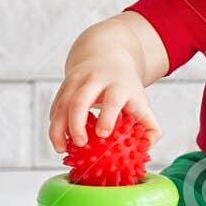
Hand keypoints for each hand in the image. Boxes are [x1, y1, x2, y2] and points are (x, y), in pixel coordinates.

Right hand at [47, 51, 162, 153]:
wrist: (106, 57)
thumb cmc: (125, 87)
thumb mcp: (141, 101)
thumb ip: (150, 126)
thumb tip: (147, 146)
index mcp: (119, 85)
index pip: (113, 99)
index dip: (108, 116)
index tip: (103, 134)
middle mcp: (95, 80)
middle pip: (80, 100)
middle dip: (76, 123)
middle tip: (80, 143)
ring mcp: (77, 81)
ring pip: (62, 104)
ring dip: (58, 128)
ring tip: (61, 149)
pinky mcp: (63, 86)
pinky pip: (56, 106)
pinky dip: (54, 123)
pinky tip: (58, 138)